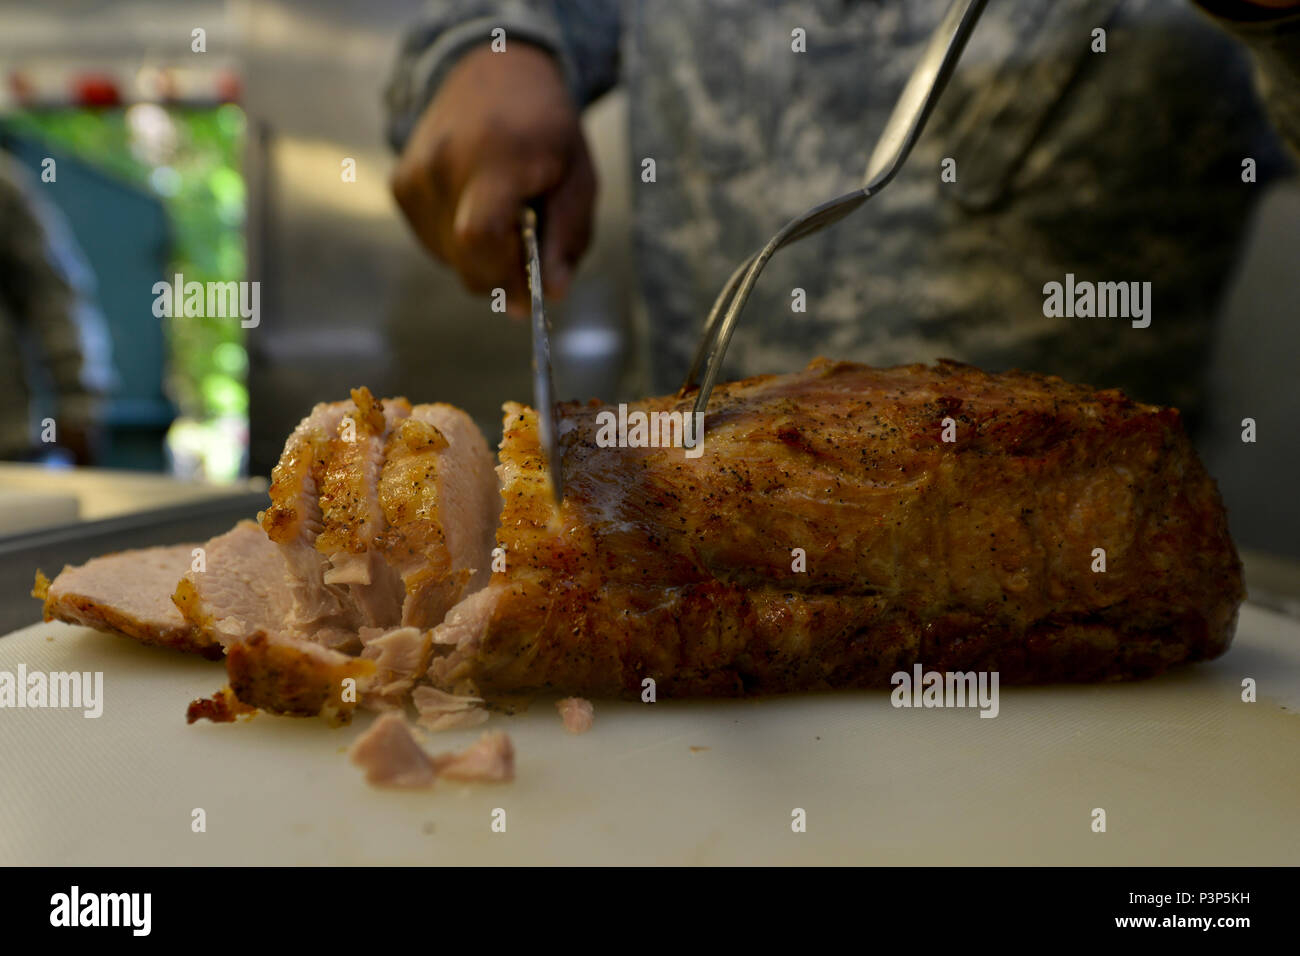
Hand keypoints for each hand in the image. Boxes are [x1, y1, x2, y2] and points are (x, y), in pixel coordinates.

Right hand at [391, 42, 596, 315]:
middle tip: (529, 245)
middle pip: (466, 261)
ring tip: (504, 210)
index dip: (505, 276)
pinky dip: (460, 240)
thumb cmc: (545, 130)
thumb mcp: (578, 178)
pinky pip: (434, 242)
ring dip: (483, 255)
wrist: (493, 72)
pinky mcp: (401, 185)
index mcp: (495, 158)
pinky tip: (478, 203)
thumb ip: (566, 238)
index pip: (478, 236)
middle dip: (502, 274)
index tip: (532, 289)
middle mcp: (443, 165)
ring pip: (451, 259)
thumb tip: (551, 295)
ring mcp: (415, 175)